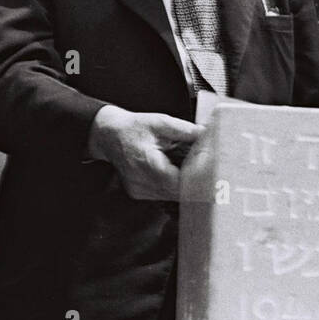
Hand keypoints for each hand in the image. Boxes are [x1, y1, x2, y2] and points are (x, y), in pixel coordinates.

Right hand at [86, 105, 201, 200]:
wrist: (109, 135)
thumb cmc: (133, 128)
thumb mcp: (160, 122)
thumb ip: (185, 130)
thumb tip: (206, 134)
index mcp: (147, 163)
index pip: (179, 182)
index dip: (196, 179)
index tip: (209, 171)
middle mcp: (141, 181)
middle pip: (177, 193)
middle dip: (193, 183)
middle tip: (205, 172)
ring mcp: (139, 190)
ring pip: (171, 197)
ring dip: (183, 186)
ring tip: (189, 170)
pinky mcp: (138, 193)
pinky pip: (162, 195)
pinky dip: (171, 186)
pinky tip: (173, 173)